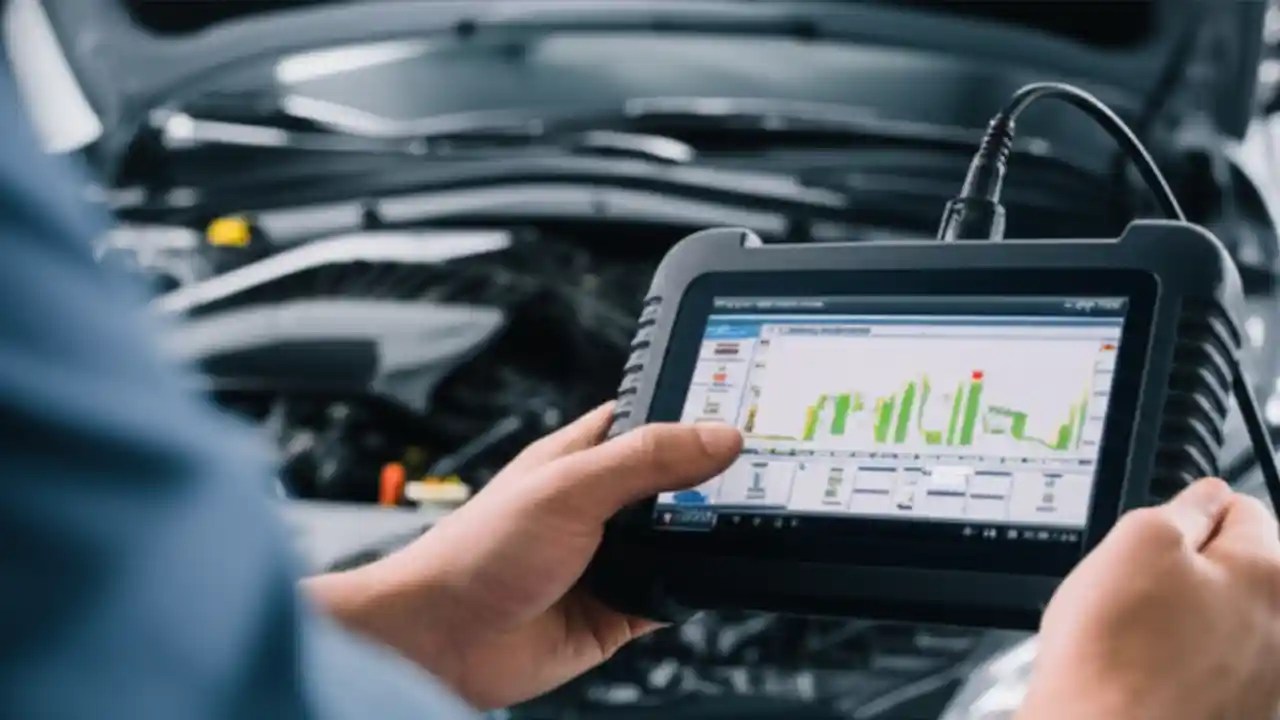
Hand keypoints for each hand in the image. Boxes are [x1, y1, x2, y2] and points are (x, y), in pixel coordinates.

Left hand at [306, 404, 740, 708]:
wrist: (443, 640)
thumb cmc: (478, 550)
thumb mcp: (570, 487)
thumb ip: (646, 459)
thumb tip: (718, 436)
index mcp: (586, 456)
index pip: (654, 420)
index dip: (696, 415)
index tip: (747, 412)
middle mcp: (603, 504)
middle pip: (680, 483)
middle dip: (714, 482)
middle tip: (763, 473)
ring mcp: (613, 557)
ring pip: (685, 541)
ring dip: (707, 538)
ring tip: (748, 523)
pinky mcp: (620, 608)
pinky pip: (676, 594)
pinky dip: (695, 590)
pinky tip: (706, 580)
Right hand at [1018, 478, 1279, 719]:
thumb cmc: (1115, 658)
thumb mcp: (1136, 542)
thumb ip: (1183, 507)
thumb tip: (1205, 497)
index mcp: (1272, 575)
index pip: (1238, 508)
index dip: (1185, 516)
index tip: (1156, 538)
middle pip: (1232, 571)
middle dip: (1186, 573)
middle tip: (1138, 593)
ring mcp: (1265, 681)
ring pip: (1218, 622)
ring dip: (1181, 622)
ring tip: (1137, 642)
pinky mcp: (1239, 713)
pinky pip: (1208, 669)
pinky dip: (1179, 666)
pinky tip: (1145, 675)